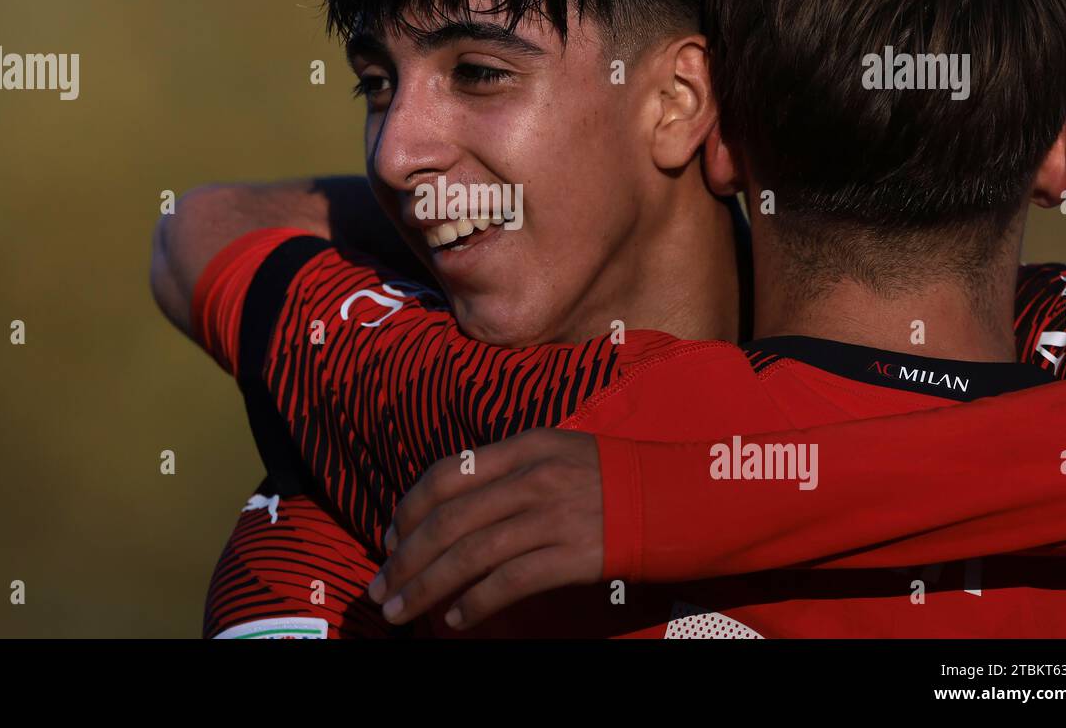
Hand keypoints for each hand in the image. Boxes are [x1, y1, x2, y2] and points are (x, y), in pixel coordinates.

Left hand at [367, 428, 603, 630]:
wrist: (686, 496)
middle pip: (448, 519)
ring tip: (400, 611)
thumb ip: (513, 471)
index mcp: (526, 446)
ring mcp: (553, 515)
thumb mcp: (563, 453)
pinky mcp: (574, 554)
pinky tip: (454, 620)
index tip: (390, 538)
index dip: (409, 509)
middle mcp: (533, 477)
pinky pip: (508, 582)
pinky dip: (474, 603)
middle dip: (405, 558)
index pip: (447, 474)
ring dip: (425, 587)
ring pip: (468, 554)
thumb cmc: (621, 478)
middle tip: (380, 587)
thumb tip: (459, 507)